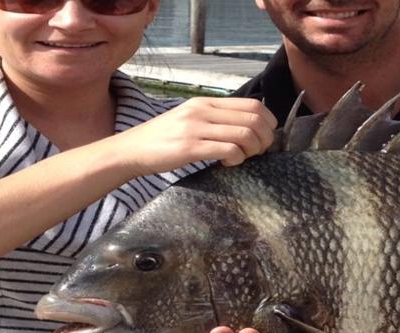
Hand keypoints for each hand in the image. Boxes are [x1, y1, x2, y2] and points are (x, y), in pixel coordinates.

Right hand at [117, 97, 276, 174]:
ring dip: (252, 150)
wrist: (131, 149)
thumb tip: (248, 126)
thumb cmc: (163, 138)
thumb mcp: (190, 118)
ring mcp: (196, 128)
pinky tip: (228, 164)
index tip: (264, 137)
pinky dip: (236, 160)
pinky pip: (228, 150)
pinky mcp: (190, 147)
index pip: (253, 104)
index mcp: (206, 102)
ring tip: (242, 158)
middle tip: (258, 152)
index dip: (268, 122)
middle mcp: (203, 111)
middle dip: (265, 139)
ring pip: (245, 134)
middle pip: (254, 119)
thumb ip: (215, 118)